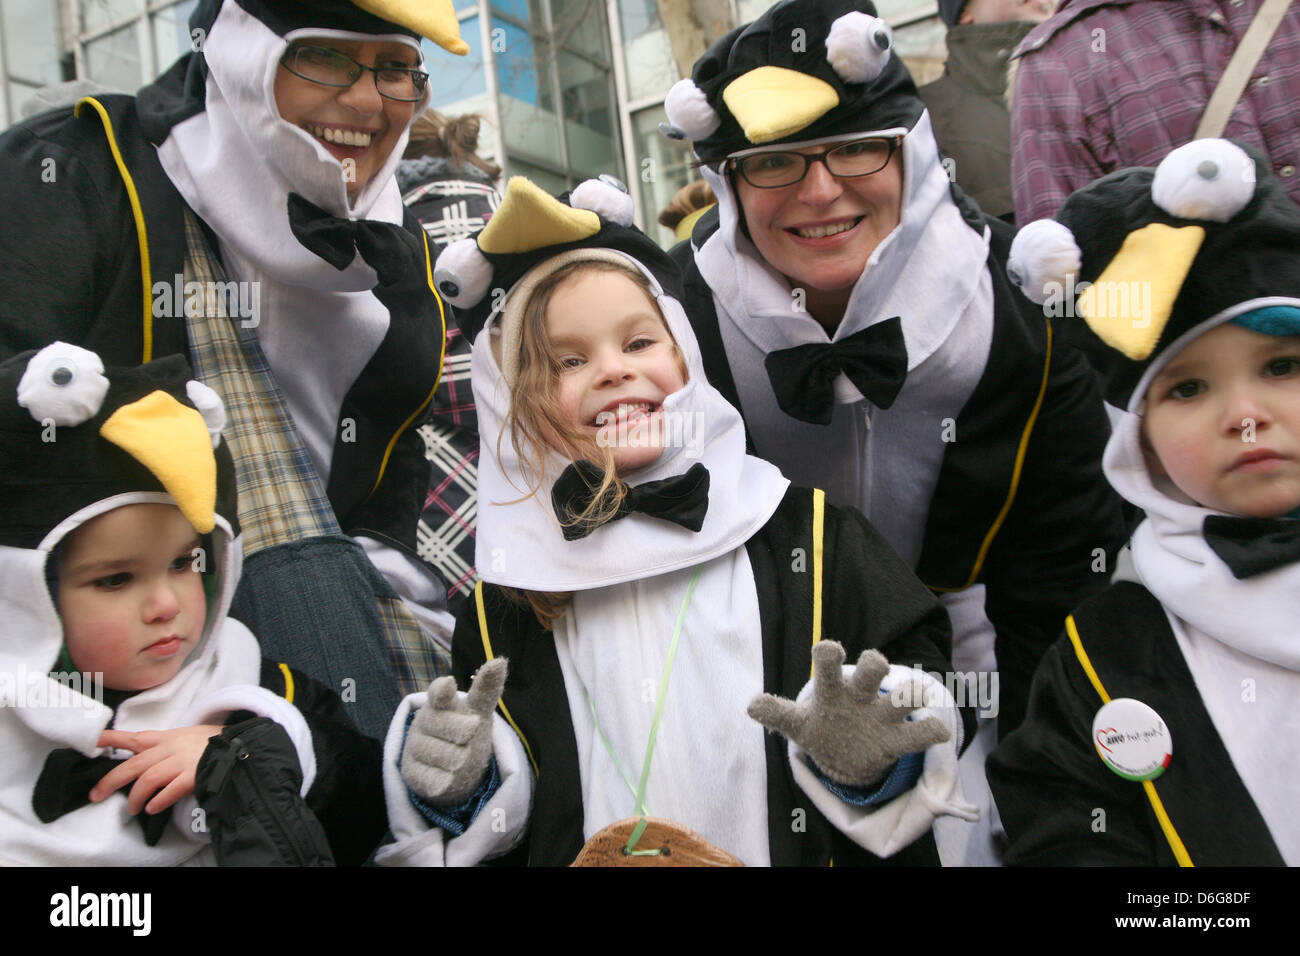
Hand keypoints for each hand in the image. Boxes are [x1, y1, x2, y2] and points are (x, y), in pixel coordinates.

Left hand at [90, 724, 224, 814]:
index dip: (111, 739)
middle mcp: (170, 749)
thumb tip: (139, 754)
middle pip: (133, 765)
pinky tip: (153, 808)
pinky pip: (169, 791)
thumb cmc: (210, 742)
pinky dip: (158, 802)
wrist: (238, 745)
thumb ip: (163, 744)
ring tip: (132, 808)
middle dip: (110, 781)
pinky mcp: (193, 776)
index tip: (92, 742)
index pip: (133, 737)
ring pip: (147, 780)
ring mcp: (181, 762)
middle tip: (96, 795)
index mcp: (166, 738)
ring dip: (135, 797)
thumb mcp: (185, 735)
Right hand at [401, 658, 507, 807]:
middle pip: (443, 725)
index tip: (449, 683)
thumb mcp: (478, 710)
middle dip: (460, 730)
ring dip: (456, 759)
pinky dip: (444, 781)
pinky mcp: (410, 771)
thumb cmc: (465, 728)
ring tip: (462, 758)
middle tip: (471, 733)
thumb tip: (499, 661)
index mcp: (440, 702)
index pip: (439, 693)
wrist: (450, 766)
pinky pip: (429, 778)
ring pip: (438, 753)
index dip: (443, 689)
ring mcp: (414, 746)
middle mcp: (424, 722)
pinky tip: (449, 778)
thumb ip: (486, 688)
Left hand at [747, 642, 948, 787]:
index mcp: (833, 689)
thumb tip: (751, 706)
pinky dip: (931, 731)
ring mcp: (882, 716)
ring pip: (904, 697)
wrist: (846, 753)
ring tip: (913, 697)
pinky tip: (935, 731)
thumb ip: (777, 714)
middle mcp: (861, 695)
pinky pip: (920, 735)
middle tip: (877, 664)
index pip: (830, 662)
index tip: (829, 648)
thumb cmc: (821, 726)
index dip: (830, 653)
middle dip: (876, 663)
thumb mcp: (797, 723)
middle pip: (873, 668)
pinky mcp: (898, 741)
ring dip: (910, 695)